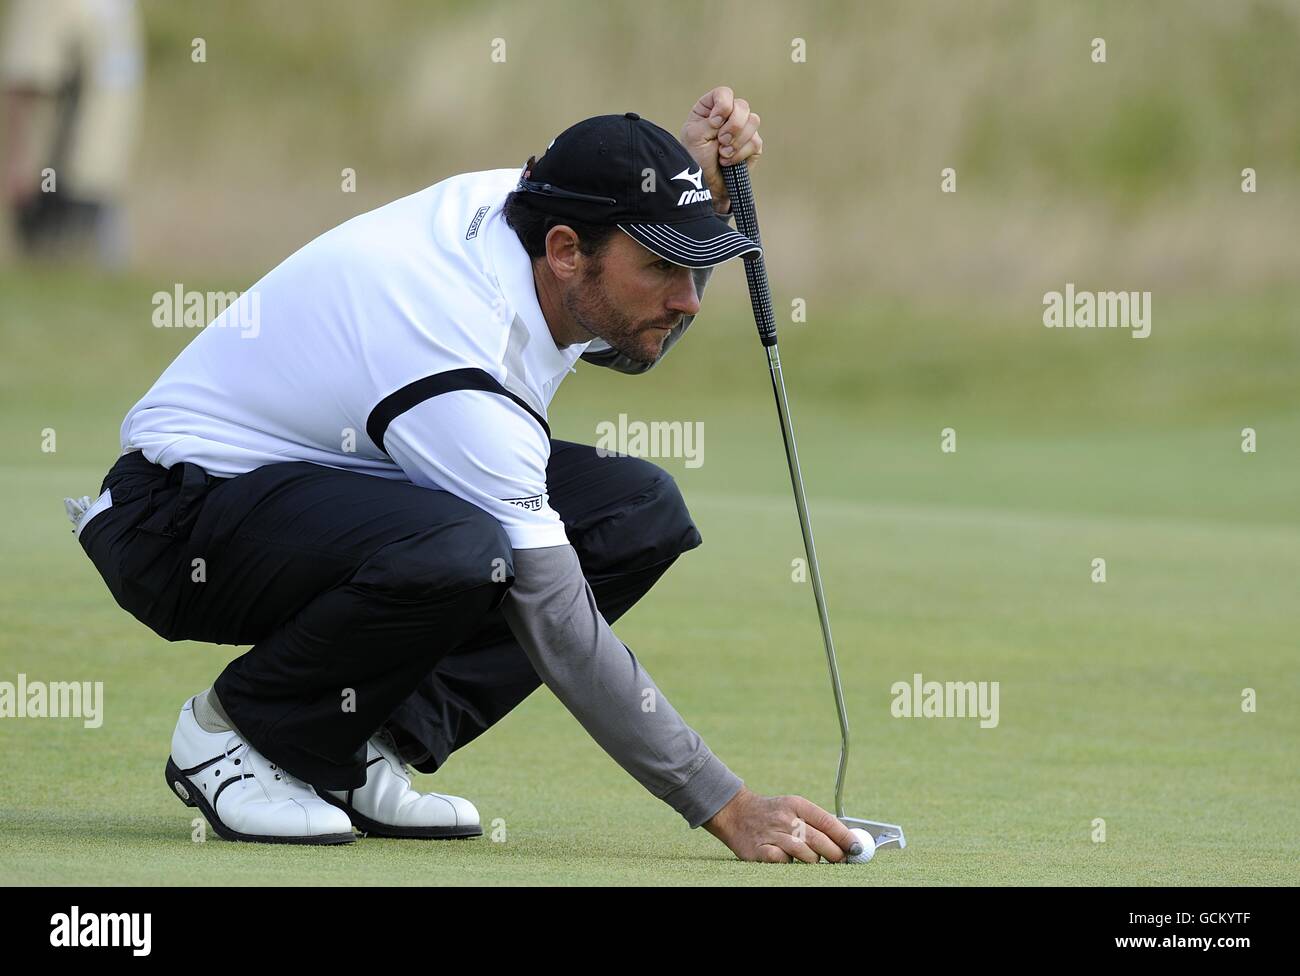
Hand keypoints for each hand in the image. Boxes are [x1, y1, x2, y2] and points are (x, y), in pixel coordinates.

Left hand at [679, 86, 762, 215]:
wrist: (706, 185)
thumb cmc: (695, 158)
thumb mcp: (694, 136)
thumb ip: (710, 120)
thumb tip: (730, 115)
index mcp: (711, 108)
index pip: (724, 94)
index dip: (723, 106)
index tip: (714, 123)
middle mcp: (728, 116)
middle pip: (742, 106)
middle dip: (733, 126)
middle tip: (721, 141)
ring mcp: (742, 129)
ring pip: (753, 121)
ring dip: (737, 140)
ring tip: (722, 154)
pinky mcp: (753, 145)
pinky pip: (755, 142)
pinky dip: (740, 153)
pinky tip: (728, 162)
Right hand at [703, 786, 859, 862]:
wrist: (735, 813)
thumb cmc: (772, 814)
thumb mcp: (793, 808)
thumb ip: (816, 822)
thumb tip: (846, 840)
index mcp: (796, 804)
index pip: (827, 821)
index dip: (844, 837)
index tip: (857, 848)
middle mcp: (785, 817)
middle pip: (819, 840)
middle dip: (835, 854)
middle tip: (841, 860)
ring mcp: (772, 834)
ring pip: (805, 853)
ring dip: (813, 860)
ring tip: (813, 860)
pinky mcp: (760, 850)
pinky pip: (784, 862)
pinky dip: (790, 863)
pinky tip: (788, 859)